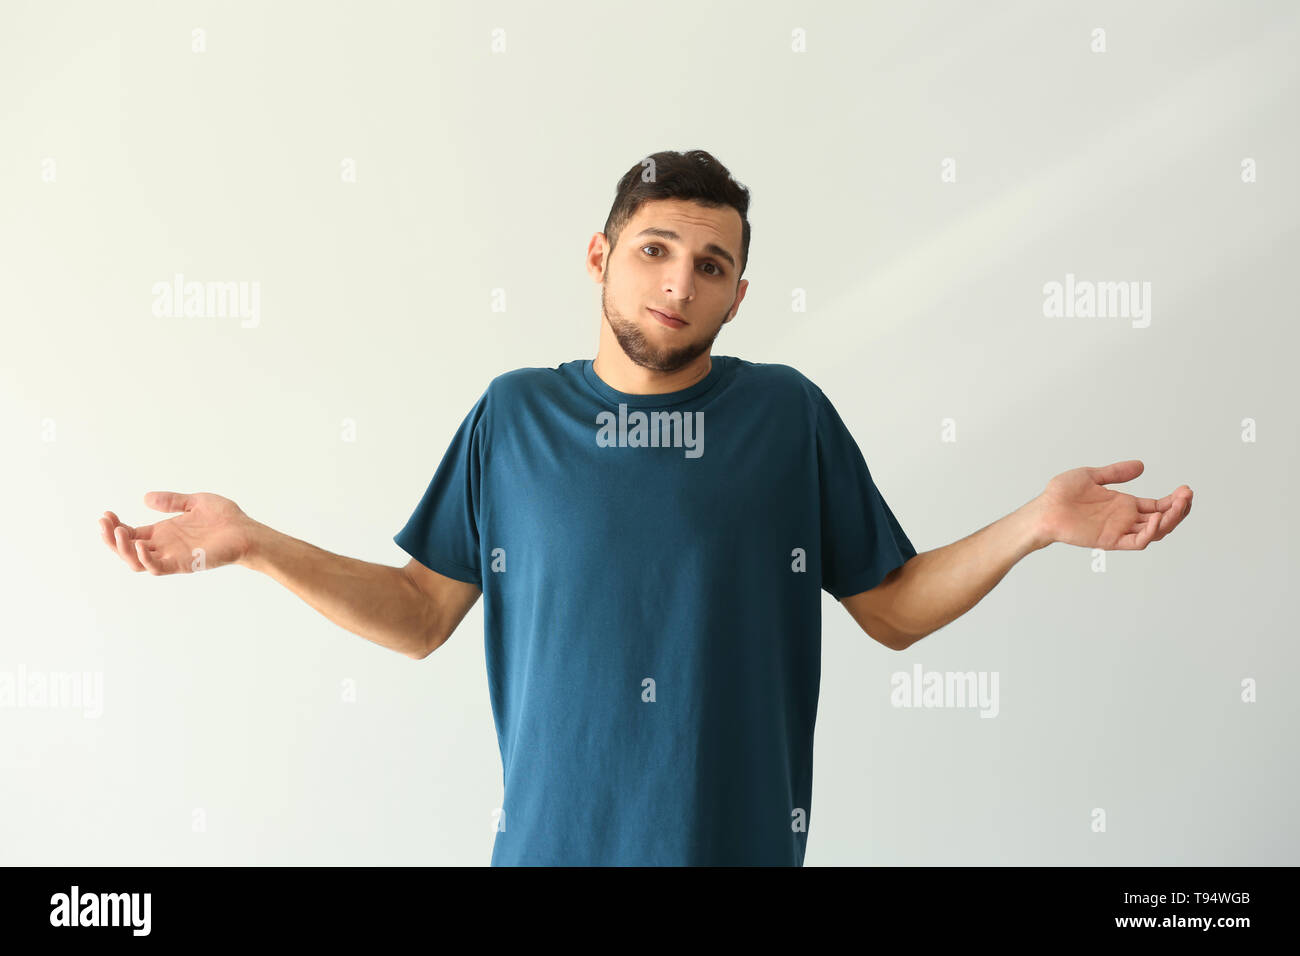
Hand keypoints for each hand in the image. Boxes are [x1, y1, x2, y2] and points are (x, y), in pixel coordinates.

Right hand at [98, 492, 256, 573]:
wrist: (247, 531)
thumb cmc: (225, 519)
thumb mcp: (194, 502)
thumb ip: (171, 501)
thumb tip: (145, 498)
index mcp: (164, 534)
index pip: (130, 534)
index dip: (115, 526)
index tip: (106, 514)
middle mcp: (164, 547)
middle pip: (126, 550)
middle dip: (110, 537)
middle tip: (103, 522)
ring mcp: (172, 557)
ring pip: (136, 562)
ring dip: (122, 549)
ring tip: (115, 532)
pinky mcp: (184, 564)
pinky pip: (158, 568)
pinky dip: (145, 559)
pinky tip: (140, 544)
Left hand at [1036, 460, 1191, 550]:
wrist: (1044, 508)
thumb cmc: (1061, 494)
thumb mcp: (1092, 476)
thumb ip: (1116, 473)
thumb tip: (1141, 465)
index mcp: (1124, 505)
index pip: (1158, 506)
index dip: (1174, 501)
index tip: (1186, 490)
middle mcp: (1125, 519)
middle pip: (1163, 520)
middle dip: (1179, 510)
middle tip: (1187, 495)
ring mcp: (1119, 530)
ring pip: (1155, 532)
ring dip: (1170, 520)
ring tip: (1179, 504)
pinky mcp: (1110, 540)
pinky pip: (1136, 541)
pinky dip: (1150, 533)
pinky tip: (1157, 519)